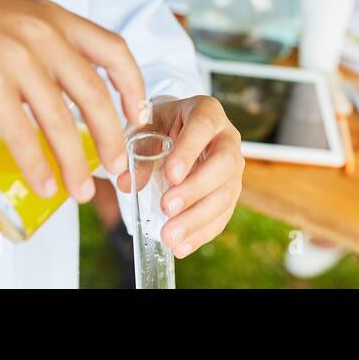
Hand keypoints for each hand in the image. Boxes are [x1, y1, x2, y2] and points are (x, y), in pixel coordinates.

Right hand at [0, 0, 145, 203]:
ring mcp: (17, 57)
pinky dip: (38, 164)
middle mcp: (43, 33)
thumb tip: (62, 87)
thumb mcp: (13, 16)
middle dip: (114, 137)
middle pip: (96, 93)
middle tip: (119, 166)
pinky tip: (44, 182)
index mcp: (54, 16)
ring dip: (77, 162)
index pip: (114, 50)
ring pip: (63, 120)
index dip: (134, 86)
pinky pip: (23, 133)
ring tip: (81, 190)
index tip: (139, 116)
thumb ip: (42, 41)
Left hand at [118, 95, 243, 258]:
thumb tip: (125, 182)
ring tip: (170, 237)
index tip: (170, 174)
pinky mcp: (230, 192)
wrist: (178, 127)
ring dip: (197, 218)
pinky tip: (182, 247)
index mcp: (207, 112)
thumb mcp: (146, 127)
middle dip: (195, 189)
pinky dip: (202, 233)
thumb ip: (137, 150)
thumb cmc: (162, 124)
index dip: (189, 151)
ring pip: (226, 194)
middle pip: (223, 164)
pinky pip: (222, 215)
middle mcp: (227, 137)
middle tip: (166, 208)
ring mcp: (233, 167)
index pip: (203, 127)